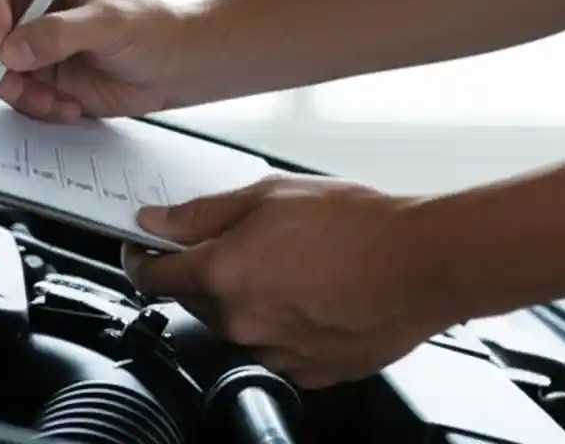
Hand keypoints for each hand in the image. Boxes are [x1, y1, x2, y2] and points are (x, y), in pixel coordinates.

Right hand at [0, 0, 192, 121]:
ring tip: (49, 98)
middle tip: (10, 79)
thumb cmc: (152, 30)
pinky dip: (29, 103)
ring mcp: (23, 35)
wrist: (172, 69)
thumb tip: (11, 50)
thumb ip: (60, 33)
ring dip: (9, 86)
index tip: (1, 41)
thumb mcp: (111, 24)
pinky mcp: (29, 69)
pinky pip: (5, 89)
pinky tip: (66, 105)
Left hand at [122, 175, 459, 388]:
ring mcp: (274, 351)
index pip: (151, 276)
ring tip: (289, 264)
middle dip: (201, 271)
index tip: (141, 248)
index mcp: (222, 274)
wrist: (424, 264)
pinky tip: (309, 293)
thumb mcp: (269, 194)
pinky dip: (279, 323)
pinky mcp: (307, 371)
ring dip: (244, 298)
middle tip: (237, 242)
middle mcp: (241, 321)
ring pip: (234, 324)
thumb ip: (202, 213)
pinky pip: (274, 346)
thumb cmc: (359, 225)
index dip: (140, 258)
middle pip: (193, 300)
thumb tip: (157, 222)